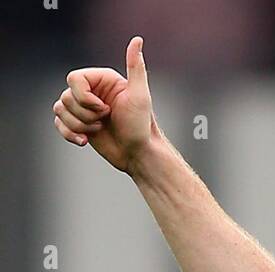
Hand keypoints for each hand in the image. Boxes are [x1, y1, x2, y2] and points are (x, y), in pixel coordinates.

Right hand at [52, 36, 155, 173]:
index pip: (74, 79)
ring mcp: (83, 108)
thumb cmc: (141, 126)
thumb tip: (137, 40)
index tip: (105, 110)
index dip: (84, 97)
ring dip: (79, 125)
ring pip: (60, 109)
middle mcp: (90, 91)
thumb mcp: (140, 95)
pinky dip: (69, 133)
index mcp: (101, 80)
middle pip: (66, 96)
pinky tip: (85, 140)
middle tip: (105, 120)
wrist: (138, 154)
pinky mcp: (78, 124)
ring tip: (99, 130)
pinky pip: (58, 123)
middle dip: (85, 114)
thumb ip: (135, 67)